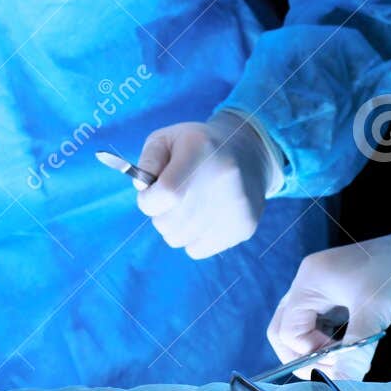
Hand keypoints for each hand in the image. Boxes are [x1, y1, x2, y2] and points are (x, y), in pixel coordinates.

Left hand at [133, 110, 284, 259]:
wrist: (248, 153)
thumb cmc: (196, 147)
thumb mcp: (166, 139)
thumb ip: (148, 161)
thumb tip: (142, 188)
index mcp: (199, 150)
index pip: (165, 193)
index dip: (148, 200)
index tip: (151, 194)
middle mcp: (222, 178)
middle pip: (168, 222)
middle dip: (159, 213)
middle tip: (171, 198)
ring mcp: (236, 206)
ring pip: (179, 239)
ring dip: (174, 227)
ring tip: (187, 206)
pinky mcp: (244, 226)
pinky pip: (197, 250)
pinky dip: (192, 237)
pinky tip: (203, 216)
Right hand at [267, 222, 390, 378]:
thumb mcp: (378, 309)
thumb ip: (356, 348)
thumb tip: (343, 383)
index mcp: (311, 280)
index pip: (287, 328)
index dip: (308, 352)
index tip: (338, 363)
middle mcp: (312, 284)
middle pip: (286, 329)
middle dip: (303, 355)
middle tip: (332, 371)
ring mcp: (327, 290)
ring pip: (304, 329)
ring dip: (319, 350)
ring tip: (345, 363)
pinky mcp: (345, 298)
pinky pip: (325, 326)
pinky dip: (333, 343)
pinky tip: (352, 351)